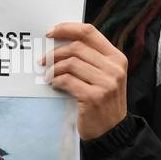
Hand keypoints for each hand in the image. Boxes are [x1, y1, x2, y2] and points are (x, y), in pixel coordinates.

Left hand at [42, 22, 127, 140]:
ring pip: (71, 63)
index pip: (89, 32)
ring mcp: (106, 83)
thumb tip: (60, 41)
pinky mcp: (94, 97)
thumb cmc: (104, 101)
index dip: (67, 28)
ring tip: (48, 75)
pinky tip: (54, 84)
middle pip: (77, 47)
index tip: (50, 32)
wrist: (113, 131)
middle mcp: (114, 68)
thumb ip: (91, 59)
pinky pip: (67, 80)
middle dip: (55, 52)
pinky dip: (56, 80)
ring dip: (54, 69)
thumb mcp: (105, 76)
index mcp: (117, 58)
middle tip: (43, 60)